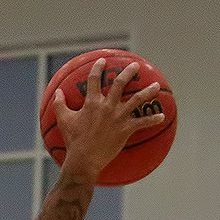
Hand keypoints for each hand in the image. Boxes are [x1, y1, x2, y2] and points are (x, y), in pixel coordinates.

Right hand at [51, 56, 167, 178]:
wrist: (84, 159)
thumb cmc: (73, 140)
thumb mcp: (64, 120)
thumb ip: (59, 104)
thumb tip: (56, 92)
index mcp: (92, 102)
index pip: (95, 79)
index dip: (98, 68)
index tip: (103, 61)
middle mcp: (107, 106)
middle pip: (120, 84)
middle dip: (129, 72)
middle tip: (135, 66)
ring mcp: (118, 117)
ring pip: (136, 100)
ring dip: (147, 92)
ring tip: (155, 86)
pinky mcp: (126, 130)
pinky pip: (143, 123)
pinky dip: (153, 120)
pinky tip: (162, 117)